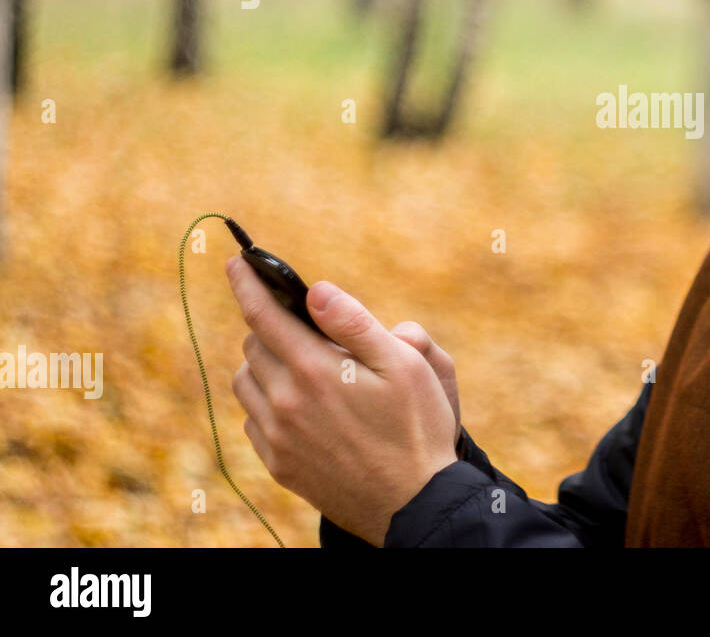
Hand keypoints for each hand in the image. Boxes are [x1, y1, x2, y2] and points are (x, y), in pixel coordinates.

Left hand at [227, 256, 459, 546]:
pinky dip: (268, 402)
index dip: (247, 284)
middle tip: (306, 329)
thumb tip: (315, 291)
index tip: (235, 261)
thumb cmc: (417, 428)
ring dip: (265, 364)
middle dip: (271, 326)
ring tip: (303, 367)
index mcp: (316, 371)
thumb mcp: (405, 366)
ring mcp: (279, 437)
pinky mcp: (280, 464)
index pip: (264, 315)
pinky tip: (302, 406)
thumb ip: (355, 324)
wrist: (414, 505)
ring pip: (247, 382)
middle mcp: (287, 403)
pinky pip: (254, 420)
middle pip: (254, 346)